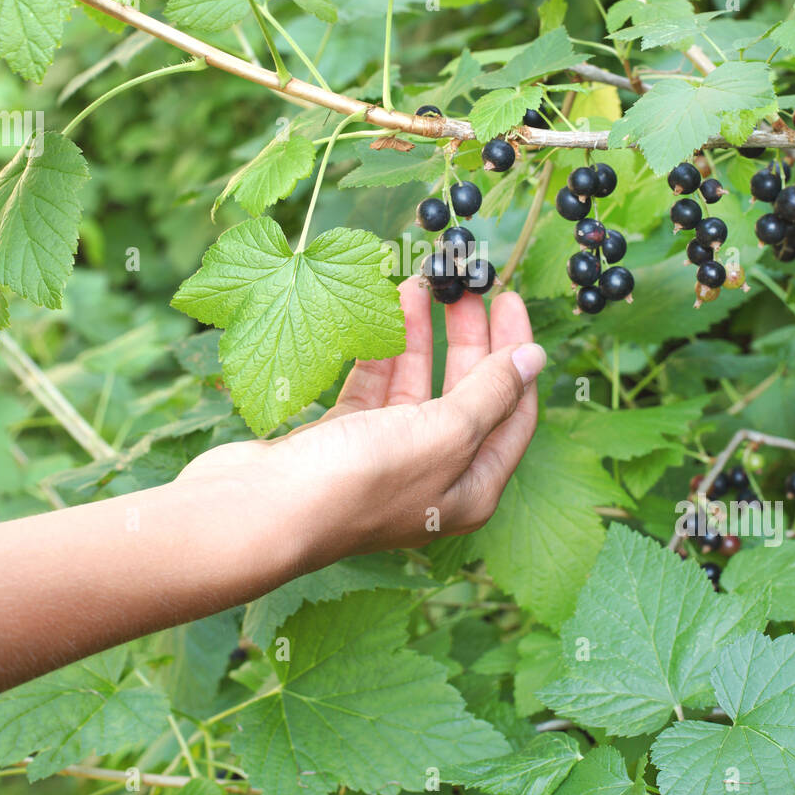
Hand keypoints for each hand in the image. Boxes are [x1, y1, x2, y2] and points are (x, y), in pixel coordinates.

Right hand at [177, 278, 544, 575]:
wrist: (258, 512)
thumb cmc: (359, 480)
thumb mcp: (445, 433)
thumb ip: (492, 393)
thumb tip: (535, 359)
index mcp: (472, 487)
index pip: (513, 410)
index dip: (516, 353)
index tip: (508, 297)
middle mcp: (434, 476)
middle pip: (466, 393)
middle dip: (468, 336)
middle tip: (466, 282)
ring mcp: (385, 460)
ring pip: (415, 385)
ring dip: (419, 336)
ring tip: (419, 283)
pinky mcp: (341, 443)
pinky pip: (372, 389)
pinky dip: (378, 353)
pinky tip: (378, 314)